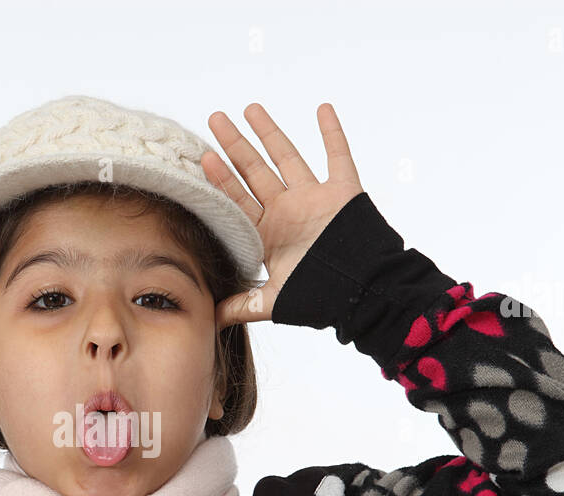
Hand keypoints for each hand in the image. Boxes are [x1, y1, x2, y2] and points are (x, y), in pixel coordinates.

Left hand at [201, 103, 363, 327]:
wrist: (361, 293)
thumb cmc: (317, 297)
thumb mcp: (272, 302)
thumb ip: (240, 305)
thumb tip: (208, 320)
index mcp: (268, 233)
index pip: (238, 200)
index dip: (220, 179)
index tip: (202, 157)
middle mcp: (287, 211)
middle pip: (255, 172)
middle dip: (235, 146)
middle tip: (214, 119)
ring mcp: (314, 199)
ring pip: (287, 157)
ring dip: (269, 132)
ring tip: (249, 108)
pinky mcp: (343, 191)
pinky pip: (338, 156)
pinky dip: (333, 133)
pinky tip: (322, 108)